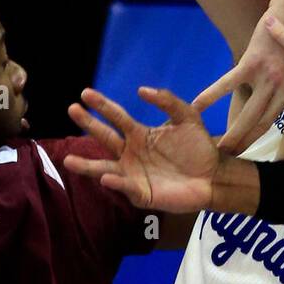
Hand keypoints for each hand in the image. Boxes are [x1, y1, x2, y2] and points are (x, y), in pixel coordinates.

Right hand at [64, 86, 220, 212]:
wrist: (214, 176)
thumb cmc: (199, 148)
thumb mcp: (188, 118)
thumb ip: (168, 101)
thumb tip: (141, 90)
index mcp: (140, 135)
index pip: (117, 117)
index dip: (102, 105)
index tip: (85, 93)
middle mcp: (131, 153)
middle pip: (105, 138)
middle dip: (89, 124)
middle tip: (72, 109)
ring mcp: (133, 174)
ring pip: (105, 168)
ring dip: (87, 165)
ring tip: (68, 160)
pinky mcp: (141, 193)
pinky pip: (126, 187)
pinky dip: (116, 183)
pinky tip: (108, 177)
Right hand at [196, 0, 283, 157]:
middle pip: (269, 128)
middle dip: (254, 149)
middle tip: (242, 169)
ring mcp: (271, 76)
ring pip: (249, 113)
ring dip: (234, 133)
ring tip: (220, 149)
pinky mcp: (252, 61)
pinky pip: (227, 84)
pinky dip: (210, 96)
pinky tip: (195, 108)